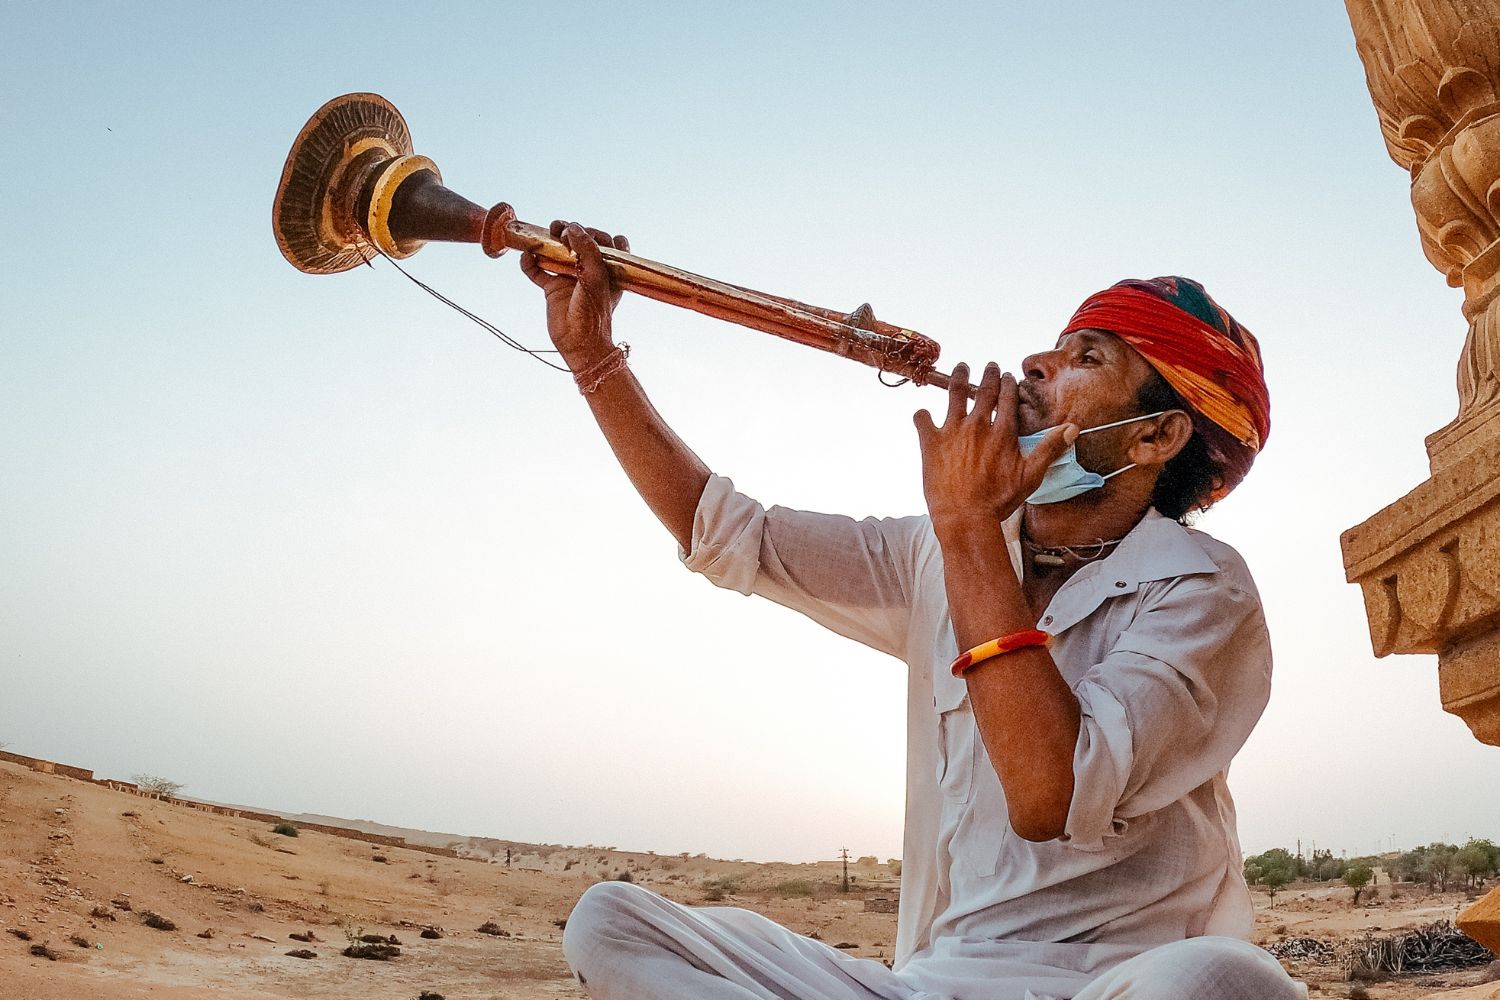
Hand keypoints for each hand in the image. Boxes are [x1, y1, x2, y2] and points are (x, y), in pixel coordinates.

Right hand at [521, 221, 629, 365]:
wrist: (579, 343)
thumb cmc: (594, 312)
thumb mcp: (596, 276)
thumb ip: (587, 249)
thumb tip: (572, 227)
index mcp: (608, 269)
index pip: (607, 243)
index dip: (598, 234)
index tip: (590, 234)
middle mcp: (589, 271)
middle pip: (579, 243)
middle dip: (570, 232)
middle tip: (560, 229)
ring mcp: (570, 279)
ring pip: (557, 253)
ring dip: (549, 242)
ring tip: (545, 234)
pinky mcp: (552, 289)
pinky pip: (538, 271)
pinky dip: (530, 263)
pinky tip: (526, 257)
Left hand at [913, 362, 1077, 529]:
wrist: (965, 516)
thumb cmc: (998, 500)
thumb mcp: (1030, 476)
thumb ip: (1049, 449)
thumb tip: (1072, 428)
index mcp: (1002, 432)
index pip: (1007, 398)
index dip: (1008, 385)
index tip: (1007, 377)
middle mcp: (977, 425)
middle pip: (984, 390)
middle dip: (988, 375)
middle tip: (989, 365)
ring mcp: (952, 431)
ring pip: (955, 394)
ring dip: (958, 378)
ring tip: (961, 368)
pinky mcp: (930, 442)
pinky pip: (922, 419)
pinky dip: (921, 415)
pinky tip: (922, 413)